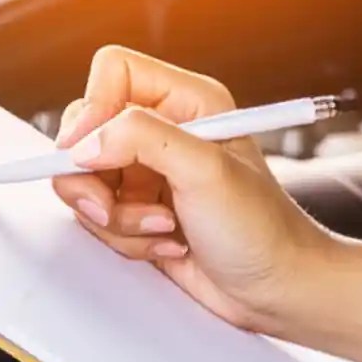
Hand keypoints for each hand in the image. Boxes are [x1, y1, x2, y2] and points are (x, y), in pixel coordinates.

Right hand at [52, 46, 333, 332]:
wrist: (277, 290)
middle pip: (85, 130)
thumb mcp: (206, 171)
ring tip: (164, 228)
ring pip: (85, 180)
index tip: (87, 151)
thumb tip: (85, 143)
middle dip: (94, 178)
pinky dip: (124, 237)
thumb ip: (142, 140)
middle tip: (109, 205)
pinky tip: (167, 244)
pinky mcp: (137, 210)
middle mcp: (162, 131)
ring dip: (116, 217)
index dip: (92, 108)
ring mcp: (147, 173)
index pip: (113, 72)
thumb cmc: (263, 229)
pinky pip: (97, 216)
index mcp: (186, 101)